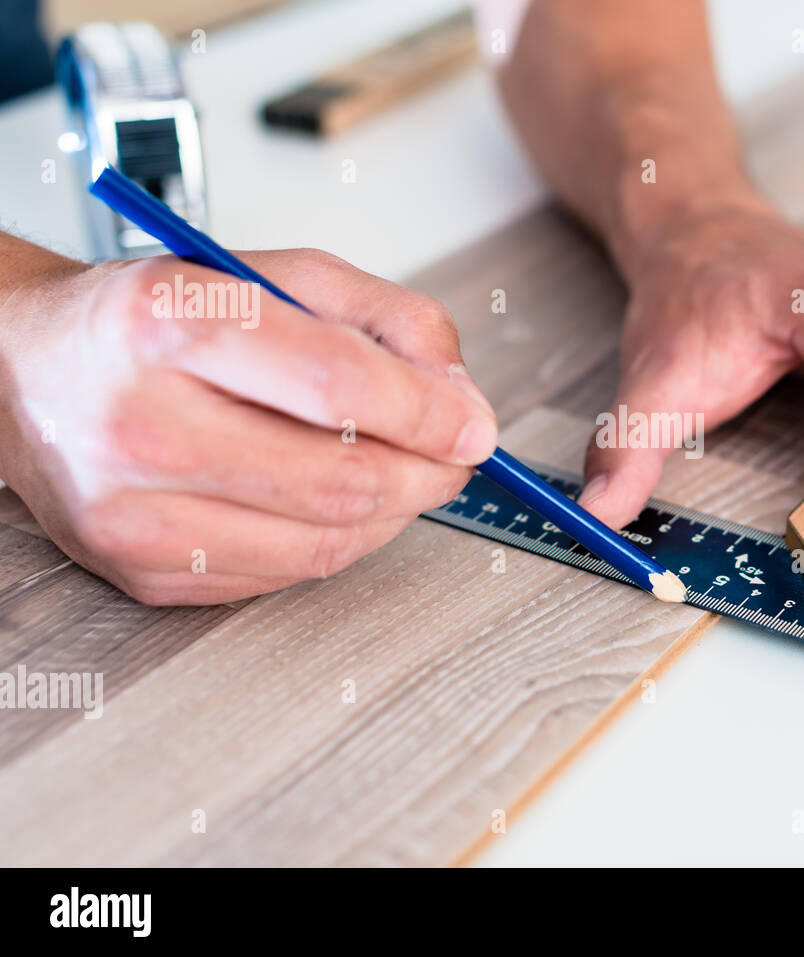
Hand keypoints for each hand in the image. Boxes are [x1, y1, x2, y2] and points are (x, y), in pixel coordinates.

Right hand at [0, 248, 496, 603]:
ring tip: (401, 471)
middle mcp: (140, 422)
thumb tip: (459, 398)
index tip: (476, 427)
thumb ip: (384, 317)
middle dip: (428, 472)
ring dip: (395, 512)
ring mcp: (134, 513)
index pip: (338, 385)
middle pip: (341, 480)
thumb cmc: (157, 319)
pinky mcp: (143, 572)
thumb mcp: (277, 276)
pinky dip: (340, 540)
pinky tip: (336, 500)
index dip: (430, 414)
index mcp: (170, 321)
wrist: (28, 373)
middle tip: (452, 453)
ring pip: (327, 542)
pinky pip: (289, 575)